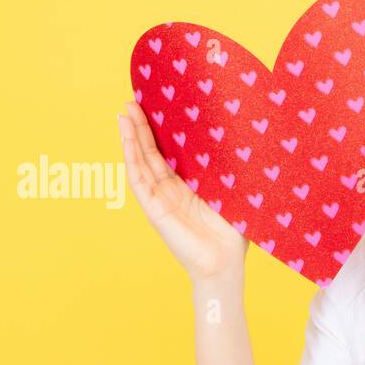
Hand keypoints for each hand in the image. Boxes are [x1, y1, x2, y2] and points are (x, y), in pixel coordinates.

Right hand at [117, 100, 247, 283]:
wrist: (225, 264)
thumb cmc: (233, 234)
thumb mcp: (231, 194)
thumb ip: (227, 172)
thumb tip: (241, 140)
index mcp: (188, 187)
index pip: (170, 153)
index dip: (161, 131)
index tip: (156, 105)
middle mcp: (171, 191)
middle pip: (151, 152)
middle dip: (141, 127)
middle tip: (132, 100)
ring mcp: (160, 199)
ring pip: (140, 162)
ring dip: (130, 138)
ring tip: (123, 113)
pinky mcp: (154, 210)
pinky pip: (139, 181)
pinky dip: (131, 159)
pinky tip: (126, 140)